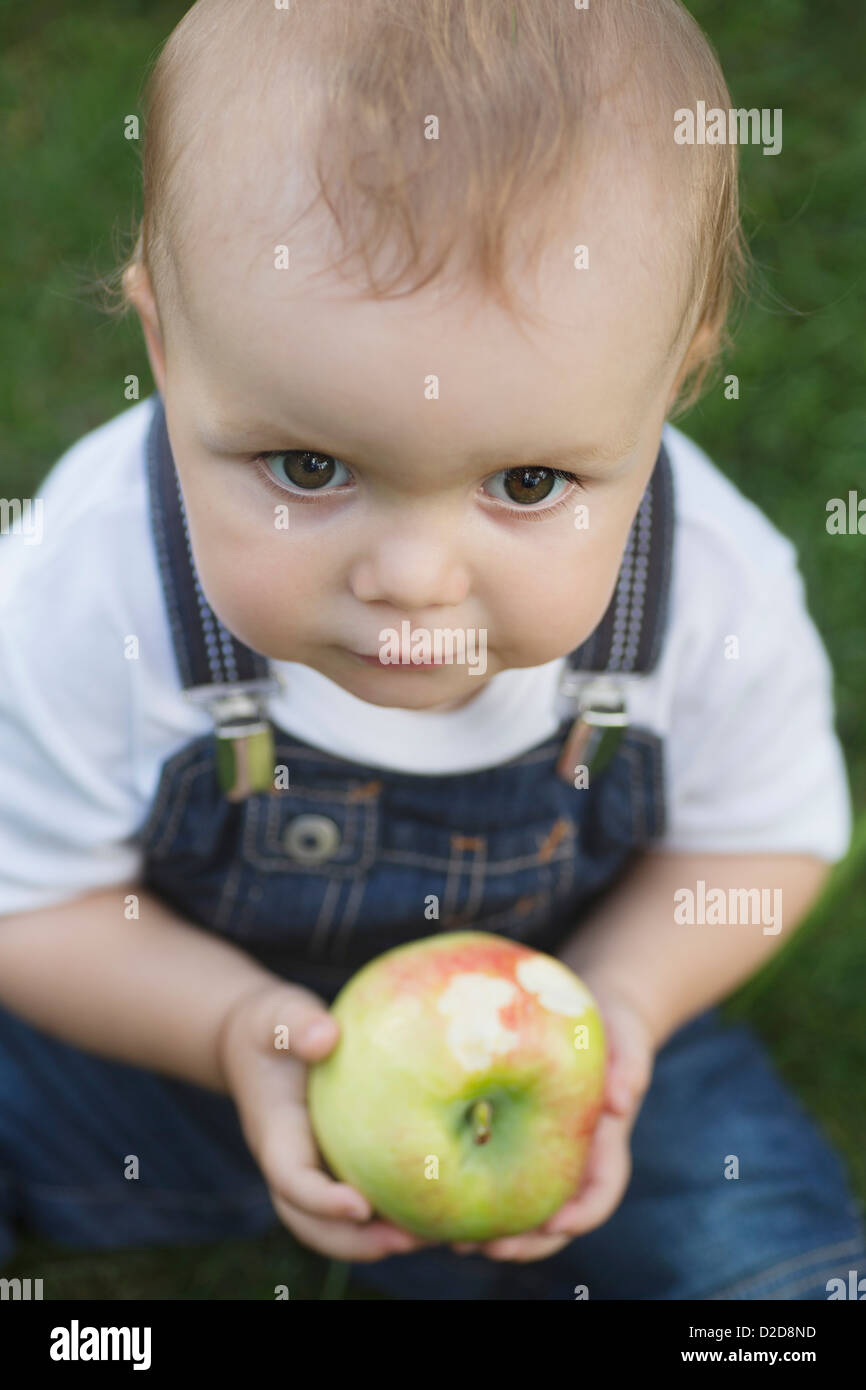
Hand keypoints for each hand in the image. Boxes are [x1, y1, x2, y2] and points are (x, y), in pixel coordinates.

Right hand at [217, 981, 434, 1261]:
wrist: (264, 1043)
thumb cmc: (275, 1027)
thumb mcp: (279, 1015)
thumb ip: (296, 1022)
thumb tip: (325, 1035)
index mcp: (277, 1133)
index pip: (290, 1178)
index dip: (320, 1200)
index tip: (360, 1205)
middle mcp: (297, 1163)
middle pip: (312, 1223)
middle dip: (356, 1241)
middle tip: (408, 1240)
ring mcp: (318, 1171)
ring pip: (339, 1226)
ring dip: (381, 1240)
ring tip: (435, 1238)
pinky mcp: (344, 1166)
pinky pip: (367, 1202)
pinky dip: (398, 1216)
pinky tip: (445, 1213)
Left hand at [450, 978, 655, 1261]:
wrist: (593, 1014)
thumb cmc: (613, 1025)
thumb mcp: (626, 1037)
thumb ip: (628, 1067)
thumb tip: (618, 1102)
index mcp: (603, 1146)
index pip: (598, 1196)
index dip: (580, 1217)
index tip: (554, 1225)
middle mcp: (570, 1160)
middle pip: (553, 1219)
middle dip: (524, 1242)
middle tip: (490, 1249)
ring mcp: (540, 1153)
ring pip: (518, 1207)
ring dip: (490, 1231)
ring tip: (452, 1242)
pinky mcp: (509, 1135)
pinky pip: (490, 1172)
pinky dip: (467, 1192)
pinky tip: (434, 1199)